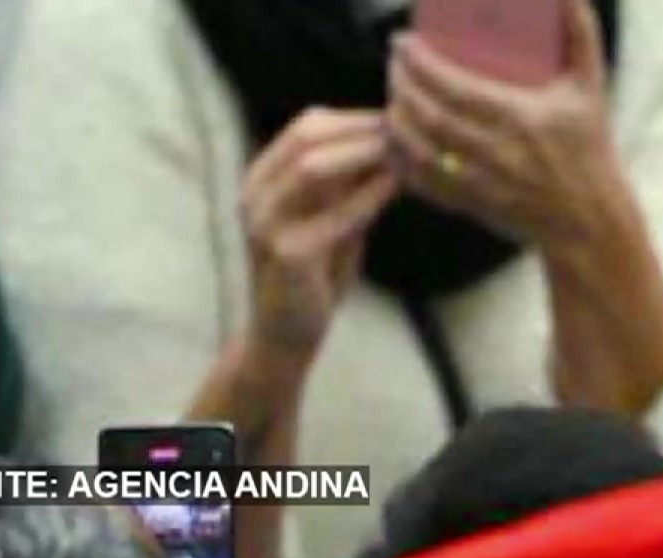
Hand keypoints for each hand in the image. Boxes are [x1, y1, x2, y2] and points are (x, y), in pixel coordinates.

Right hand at [240, 108, 399, 372]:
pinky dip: (368, 196)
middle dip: (361, 129)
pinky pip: (333, 215)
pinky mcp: (286, 254)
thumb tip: (393, 140)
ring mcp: (265, 222)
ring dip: (363, 154)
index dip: (356, 118)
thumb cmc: (315, 274)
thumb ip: (350, 182)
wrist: (286, 334)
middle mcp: (255, 193)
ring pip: (312, 167)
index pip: (306, 126)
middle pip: (307, 136)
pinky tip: (396, 185)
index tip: (399, 121)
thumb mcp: (332, 216)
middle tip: (407, 131)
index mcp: (262, 178)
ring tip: (403, 153)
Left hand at [386, 0, 623, 252]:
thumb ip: (581, 35)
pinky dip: (402, 160)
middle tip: (394, 62)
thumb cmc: (589, 150)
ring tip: (393, 95)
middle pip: (429, 116)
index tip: (403, 42)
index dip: (420, 63)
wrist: (590, 221)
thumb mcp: (591, 89)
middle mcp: (497, 153)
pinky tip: (395, 140)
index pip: (454, 88)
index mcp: (521, 120)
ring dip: (396, 121)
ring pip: (419, 150)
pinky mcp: (472, 206)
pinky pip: (423, 184)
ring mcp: (481, 183)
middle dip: (401, 84)